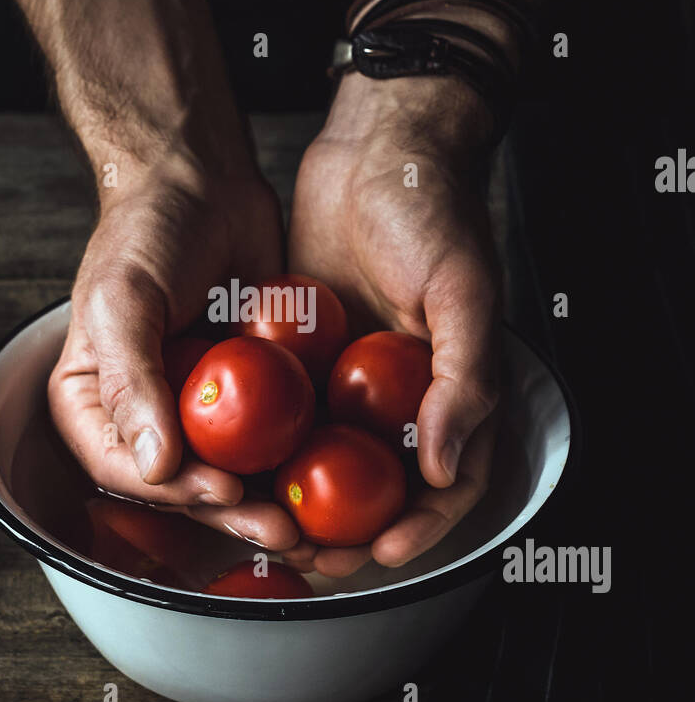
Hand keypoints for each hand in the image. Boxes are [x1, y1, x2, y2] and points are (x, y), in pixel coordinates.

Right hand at [48, 152, 301, 551]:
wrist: (204, 180)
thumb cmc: (146, 231)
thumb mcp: (123, 301)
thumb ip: (129, 382)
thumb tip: (152, 465)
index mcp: (93, 404)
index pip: (125, 469)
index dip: (172, 492)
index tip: (220, 490)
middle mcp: (144, 416)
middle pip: (183, 485)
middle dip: (233, 513)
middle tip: (281, 528)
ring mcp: (199, 410)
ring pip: (231, 473)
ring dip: (269, 502)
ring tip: (312, 526)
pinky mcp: (249, 396)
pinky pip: (270, 438)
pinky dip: (296, 461)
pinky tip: (331, 477)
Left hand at [285, 72, 500, 575]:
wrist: (374, 146)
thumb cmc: (432, 210)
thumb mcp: (463, 292)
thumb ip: (464, 379)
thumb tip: (445, 465)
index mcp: (453, 387)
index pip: (448, 481)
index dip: (422, 525)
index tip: (383, 550)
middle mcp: (403, 393)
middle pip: (382, 487)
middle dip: (352, 532)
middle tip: (314, 555)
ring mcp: (354, 377)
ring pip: (330, 460)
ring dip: (304, 500)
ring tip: (270, 525)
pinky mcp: (309, 355)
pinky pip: (289, 413)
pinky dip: (269, 446)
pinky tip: (237, 467)